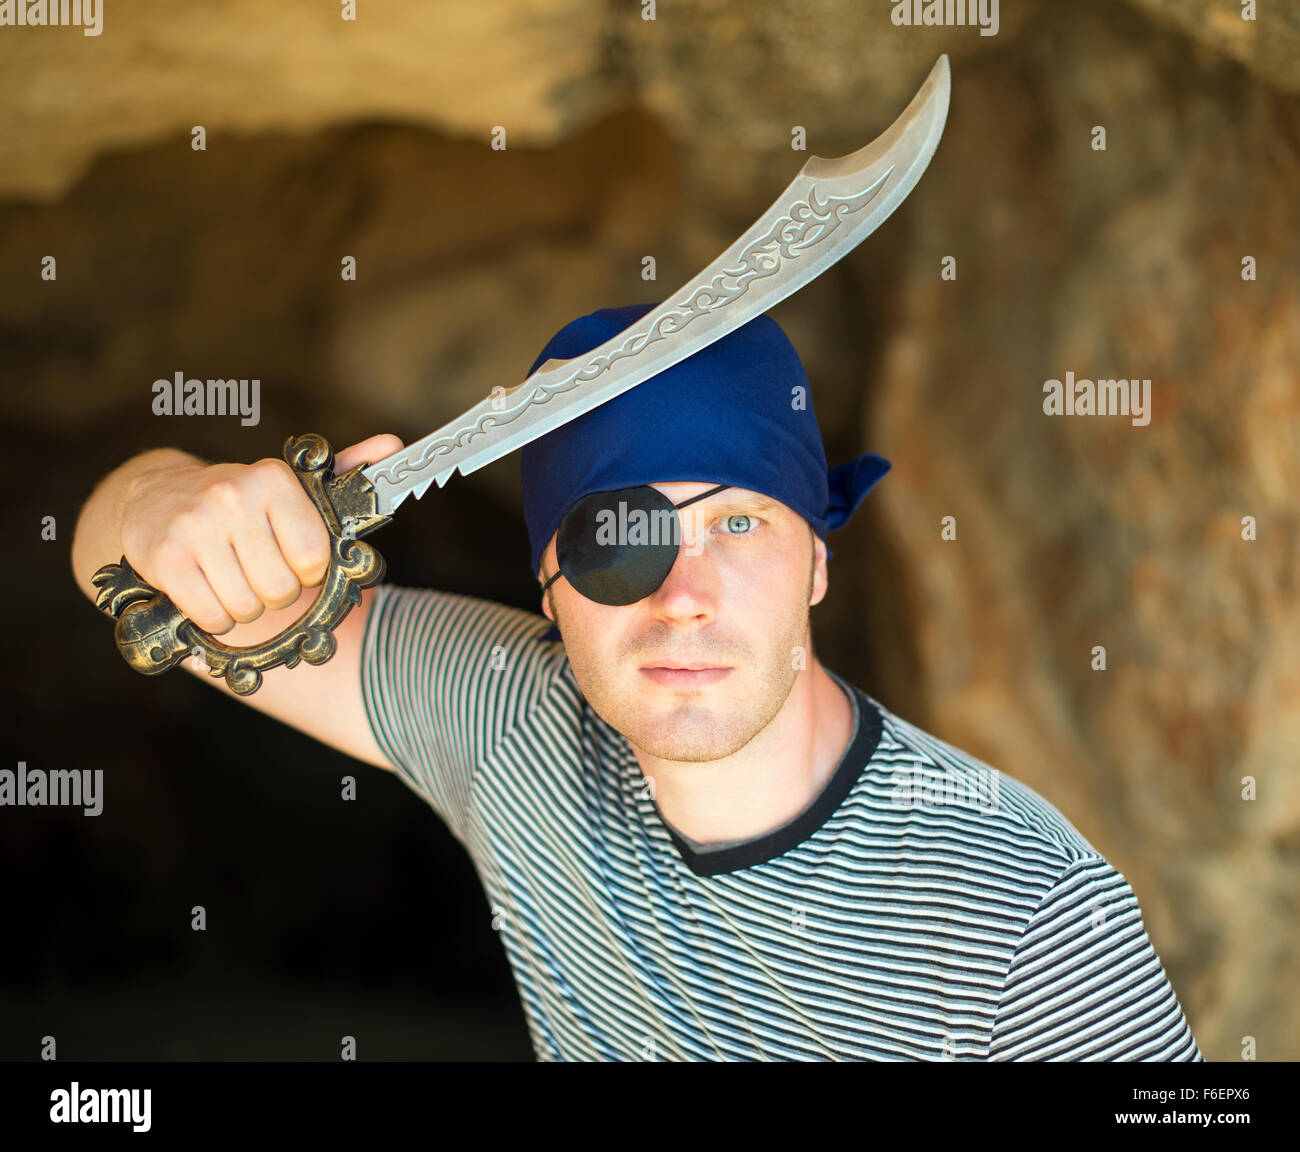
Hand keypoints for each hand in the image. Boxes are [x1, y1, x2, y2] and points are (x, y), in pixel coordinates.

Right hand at [119, 434, 402, 634]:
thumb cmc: (237, 504)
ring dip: (242, 606)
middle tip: (255, 571)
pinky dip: (213, 618)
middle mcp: (233, 496)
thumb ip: (344, 471)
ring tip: (228, 576)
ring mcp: (195, 526)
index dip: (307, 572)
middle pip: (281, 589)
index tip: (291, 559)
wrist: (151, 500)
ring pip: (246, 607)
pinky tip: (205, 590)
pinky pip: (211, 616)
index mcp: (272, 480)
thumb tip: (393, 445)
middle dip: (274, 593)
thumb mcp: (289, 486)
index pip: (314, 558)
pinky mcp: (165, 558)